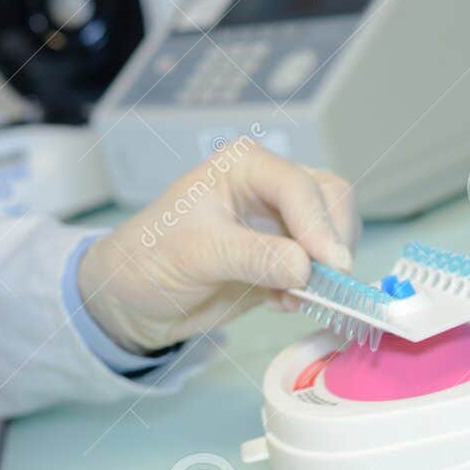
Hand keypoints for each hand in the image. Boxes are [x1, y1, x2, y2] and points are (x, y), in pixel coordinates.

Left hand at [78, 137, 357, 353]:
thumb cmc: (151, 259)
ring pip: (335, 233)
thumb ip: (253, 257)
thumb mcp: (197, 254)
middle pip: (330, 200)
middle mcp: (269, 185)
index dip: (319, 224)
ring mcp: (281, 221)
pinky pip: (322, 267)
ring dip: (328, 269)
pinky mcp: (286, 256)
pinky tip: (284, 303)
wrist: (135, 298)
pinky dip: (317, 287)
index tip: (331, 266)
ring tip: (294, 297)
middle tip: (325, 285)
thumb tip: (306, 268)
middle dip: (333, 242)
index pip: (298, 186)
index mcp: (245, 166)